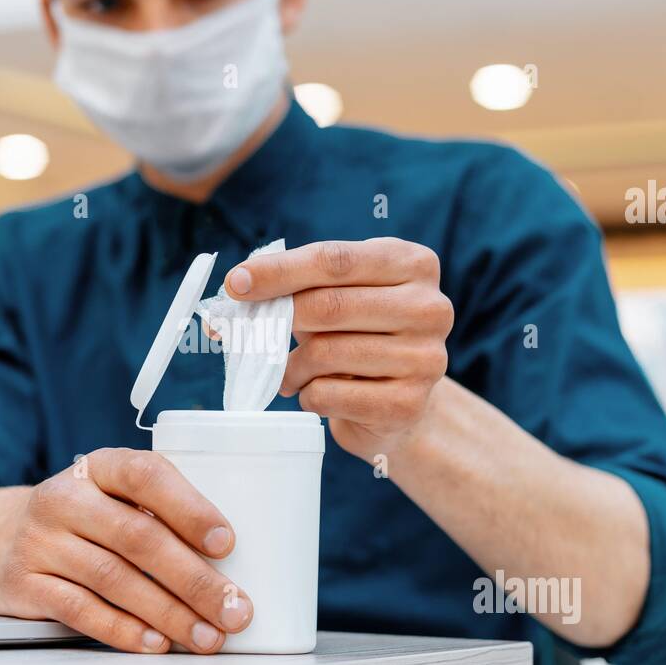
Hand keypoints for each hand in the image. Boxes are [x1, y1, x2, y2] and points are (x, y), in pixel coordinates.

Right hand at [0, 448, 252, 653]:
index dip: (189, 508)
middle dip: (195, 579)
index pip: (147, 476)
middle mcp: (65, 498)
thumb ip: (157, 512)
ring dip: (168, 612)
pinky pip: (80, 609)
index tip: (227, 542)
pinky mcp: (23, 582)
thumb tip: (231, 561)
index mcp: (99, 467)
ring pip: (114, 578)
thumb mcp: (109, 496)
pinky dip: (123, 630)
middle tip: (234, 608)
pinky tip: (155, 643)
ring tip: (207, 635)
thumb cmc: (78, 518)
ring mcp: (40, 540)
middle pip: (138, 538)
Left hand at [225, 237, 453, 457]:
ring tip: (290, 371)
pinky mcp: (407, 404)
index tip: (236, 283)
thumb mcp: (338, 296)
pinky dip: (307, 395)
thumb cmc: (358, 336)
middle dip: (279, 318)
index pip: (335, 260)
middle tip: (254, 333)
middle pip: (329, 304)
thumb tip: (236, 289)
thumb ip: (296, 285)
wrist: (397, 403)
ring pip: (325, 353)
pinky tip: (315, 392)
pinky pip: (328, 394)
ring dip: (291, 366)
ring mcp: (424, 358)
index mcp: (412, 264)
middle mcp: (429, 307)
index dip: (279, 270)